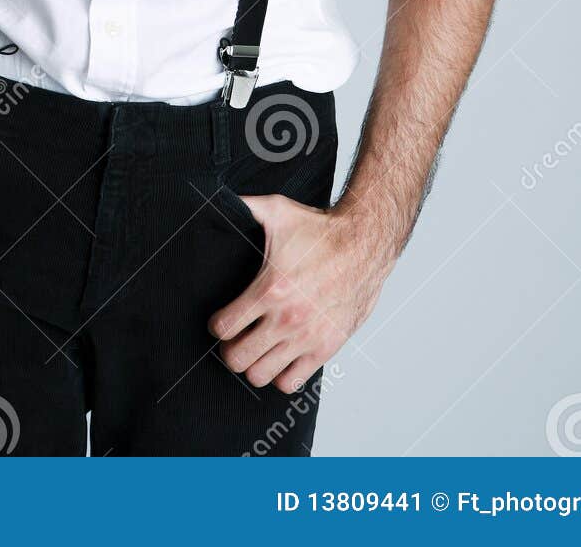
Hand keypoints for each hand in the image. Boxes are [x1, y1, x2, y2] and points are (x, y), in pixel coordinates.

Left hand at [206, 196, 391, 393]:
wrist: (365, 244)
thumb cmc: (321, 230)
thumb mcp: (277, 210)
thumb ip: (243, 207)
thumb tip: (215, 197)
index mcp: (269, 289)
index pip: (224, 328)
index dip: (217, 325)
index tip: (222, 319)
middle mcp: (286, 319)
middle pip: (237, 359)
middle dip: (230, 349)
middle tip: (236, 337)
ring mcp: (306, 337)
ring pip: (260, 375)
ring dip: (254, 363)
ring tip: (257, 347)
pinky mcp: (325, 348)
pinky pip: (291, 382)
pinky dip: (281, 374)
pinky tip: (281, 356)